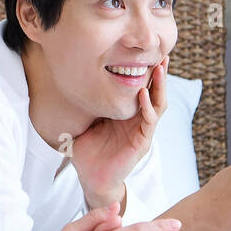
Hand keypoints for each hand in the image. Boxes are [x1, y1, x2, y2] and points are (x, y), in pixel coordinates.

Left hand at [70, 55, 169, 210]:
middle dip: (159, 73)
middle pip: (155, 91)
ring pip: (158, 103)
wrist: (92, 179)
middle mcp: (138, 119)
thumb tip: (69, 83)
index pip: (141, 87)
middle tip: (162, 52)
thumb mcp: (84, 122)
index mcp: (126, 113)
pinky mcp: (142, 142)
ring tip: (159, 67)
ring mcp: (142, 130)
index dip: (145, 71)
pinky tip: (144, 94)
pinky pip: (148, 121)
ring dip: (159, 86)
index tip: (146, 52)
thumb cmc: (88, 152)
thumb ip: (84, 105)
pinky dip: (147, 107)